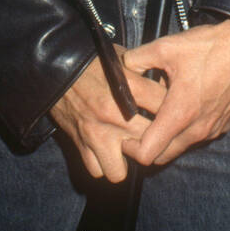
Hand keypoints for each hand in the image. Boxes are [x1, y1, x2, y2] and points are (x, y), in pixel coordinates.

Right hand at [50, 47, 166, 182]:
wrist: (54, 65)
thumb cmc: (90, 61)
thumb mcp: (119, 60)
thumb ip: (142, 76)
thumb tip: (166, 87)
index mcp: (128, 89)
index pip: (165, 107)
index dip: (175, 109)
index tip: (175, 111)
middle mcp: (115, 116)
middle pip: (151, 144)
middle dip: (155, 141)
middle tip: (153, 134)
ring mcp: (96, 134)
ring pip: (120, 170)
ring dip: (124, 161)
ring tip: (126, 147)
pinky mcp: (80, 144)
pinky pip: (97, 170)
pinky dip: (101, 163)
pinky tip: (106, 149)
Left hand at [121, 19, 229, 166]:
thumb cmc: (210, 47)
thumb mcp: (165, 47)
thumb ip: (136, 60)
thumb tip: (122, 67)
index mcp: (180, 114)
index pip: (148, 153)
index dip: (131, 149)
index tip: (124, 137)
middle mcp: (198, 128)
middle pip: (164, 156)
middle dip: (147, 148)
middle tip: (136, 130)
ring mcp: (214, 128)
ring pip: (183, 145)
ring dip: (169, 137)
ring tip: (160, 113)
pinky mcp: (226, 123)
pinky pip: (201, 134)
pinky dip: (188, 128)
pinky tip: (185, 105)